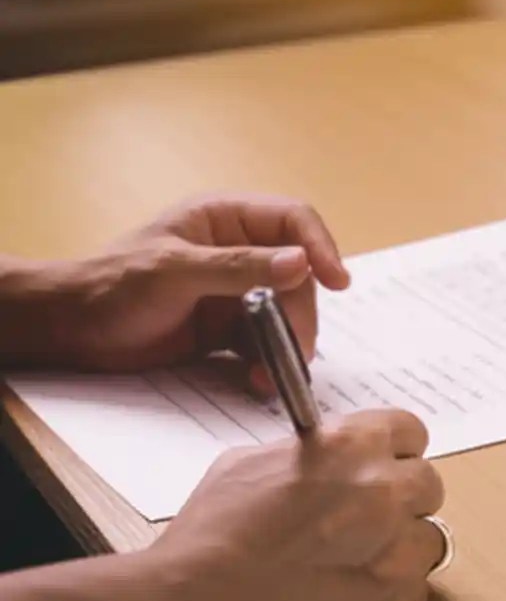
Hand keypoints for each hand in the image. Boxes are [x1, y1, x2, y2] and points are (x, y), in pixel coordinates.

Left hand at [63, 194, 349, 391]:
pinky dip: (268, 363)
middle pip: (298, 277)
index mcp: (227, 219)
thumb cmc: (112, 286)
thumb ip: (239, 267)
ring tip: (270, 375)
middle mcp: (240, 252)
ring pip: (288, 314)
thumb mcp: (175, 272)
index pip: (293, 221)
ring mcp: (236, 292)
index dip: (320, 248)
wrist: (73, 332)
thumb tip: (301, 263)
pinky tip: (258, 381)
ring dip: (287, 346)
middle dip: (300, 315)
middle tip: (296, 349)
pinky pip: (266, 343)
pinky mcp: (229, 329)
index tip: (338, 281)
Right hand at [150, 409, 444, 600]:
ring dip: (400, 549)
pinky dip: (389, 596)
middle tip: (364, 520)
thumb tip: (329, 461)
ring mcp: (398, 556)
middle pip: (428, 484)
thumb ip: (310, 455)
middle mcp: (386, 495)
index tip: (383, 465)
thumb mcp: (250, 463)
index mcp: (353, 447)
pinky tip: (344, 600)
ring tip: (350, 565)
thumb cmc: (208, 540)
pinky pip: (414, 593)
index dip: (393, 450)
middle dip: (401, 498)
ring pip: (428, 540)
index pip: (410, 431)